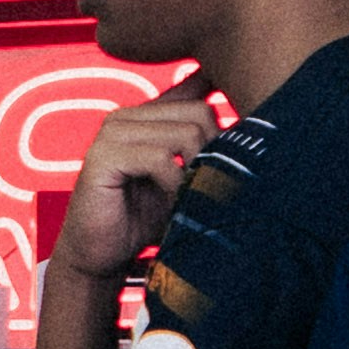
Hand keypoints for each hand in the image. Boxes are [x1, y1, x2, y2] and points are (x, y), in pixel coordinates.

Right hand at [50, 98, 211, 288]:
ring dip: (194, 173)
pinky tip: (171, 203)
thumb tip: (250, 123)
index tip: (225, 157)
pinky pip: (159, 158)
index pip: (199, 93)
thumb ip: (204, 149)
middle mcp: (127, 115)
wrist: (99, 256)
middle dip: (211, 154)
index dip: (220, 125)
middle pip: (199, 113)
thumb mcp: (183, 178)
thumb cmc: (142, 219)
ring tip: (187, 198)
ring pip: (184, 134)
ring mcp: (112, 132)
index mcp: (145, 113)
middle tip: (204, 188)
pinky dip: (173, 184)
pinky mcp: (102, 156)